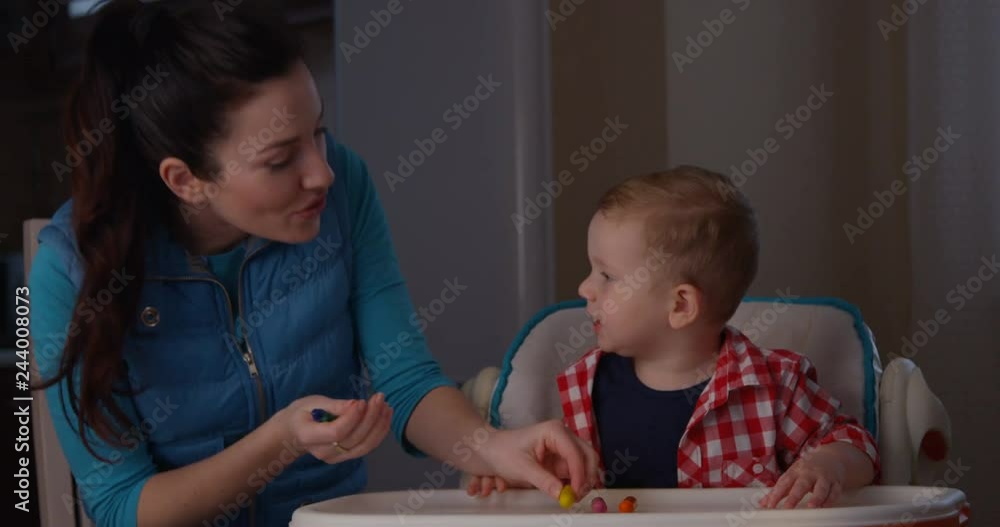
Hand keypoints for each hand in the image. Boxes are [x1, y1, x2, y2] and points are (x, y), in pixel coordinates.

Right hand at [280, 393, 392, 462]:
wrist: (294, 434)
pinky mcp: (346, 456)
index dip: (352, 418)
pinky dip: (380, 432)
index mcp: (310, 436)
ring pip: (364, 446)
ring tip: (386, 406)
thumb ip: (333, 405)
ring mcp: (336, 457)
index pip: (336, 432)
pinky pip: (367, 447)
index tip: (362, 401)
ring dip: (379, 426)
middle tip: (379, 398)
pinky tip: (386, 416)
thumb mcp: (311, 403)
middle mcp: (324, 452)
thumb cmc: (301, 414)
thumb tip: (355, 405)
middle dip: (371, 417)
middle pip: (354, 439)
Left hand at [475, 420, 600, 500]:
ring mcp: (563, 449)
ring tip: (571, 496)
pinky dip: (575, 484)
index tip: (575, 491)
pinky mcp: (560, 461)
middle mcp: (563, 437)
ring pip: (584, 465)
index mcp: (554, 431)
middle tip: (578, 495)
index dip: (579, 473)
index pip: (574, 452)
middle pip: (587, 455)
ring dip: (583, 481)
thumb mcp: (522, 468)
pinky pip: (575, 473)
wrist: (491, 450)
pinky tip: (567, 493)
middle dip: (587, 476)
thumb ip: (543, 481)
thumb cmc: (503, 450)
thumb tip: (561, 493)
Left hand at [761, 447, 846, 508]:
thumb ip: (779, 490)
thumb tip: (763, 503)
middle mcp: (810, 473)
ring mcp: (824, 477)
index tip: (770, 505)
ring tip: (811, 506)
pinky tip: (825, 506)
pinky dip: (830, 500)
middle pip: (801, 484)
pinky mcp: (836, 482)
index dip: (776, 494)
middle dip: (794, 496)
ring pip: (821, 488)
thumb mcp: (793, 474)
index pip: (784, 482)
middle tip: (788, 507)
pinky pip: (834, 492)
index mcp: (796, 471)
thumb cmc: (808, 469)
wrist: (832, 457)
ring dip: (816, 497)